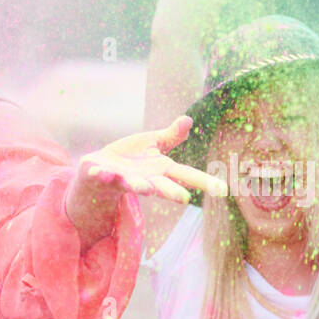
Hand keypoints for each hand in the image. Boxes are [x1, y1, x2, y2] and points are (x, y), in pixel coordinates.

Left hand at [74, 116, 227, 206]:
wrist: (96, 168)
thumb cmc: (130, 157)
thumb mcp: (153, 144)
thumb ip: (171, 136)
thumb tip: (189, 119)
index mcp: (160, 171)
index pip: (185, 175)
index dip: (203, 182)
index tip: (222, 190)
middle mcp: (144, 179)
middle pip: (160, 186)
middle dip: (170, 192)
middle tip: (184, 199)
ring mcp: (122, 179)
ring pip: (132, 184)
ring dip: (138, 186)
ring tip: (145, 188)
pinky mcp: (100, 174)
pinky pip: (101, 176)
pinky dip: (102, 175)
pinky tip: (103, 172)